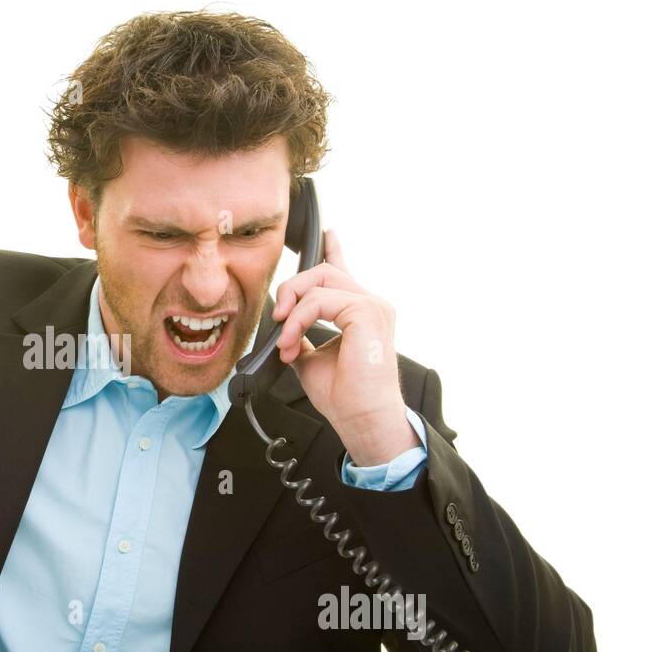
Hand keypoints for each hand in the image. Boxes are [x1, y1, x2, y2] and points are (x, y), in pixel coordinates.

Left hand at [270, 228, 418, 466]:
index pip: (345, 271)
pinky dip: (297, 322)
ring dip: (291, 313)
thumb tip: (282, 328)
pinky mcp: (367, 312)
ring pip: (319, 281)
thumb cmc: (344, 397)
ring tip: (284, 343)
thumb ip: (301, 336)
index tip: (325, 232)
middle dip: (291, 289)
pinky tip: (290, 343)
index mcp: (360, 312)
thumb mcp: (311, 359)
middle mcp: (370, 304)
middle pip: (322, 271)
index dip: (334, 249)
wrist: (362, 419)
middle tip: (278, 320)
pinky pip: (319, 302)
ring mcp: (372, 306)